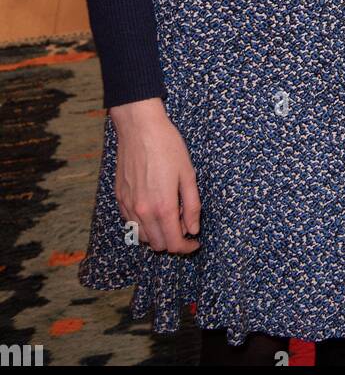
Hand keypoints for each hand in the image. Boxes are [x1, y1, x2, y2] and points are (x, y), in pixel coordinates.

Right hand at [110, 98, 201, 253]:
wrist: (139, 127)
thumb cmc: (167, 146)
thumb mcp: (188, 174)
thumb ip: (192, 206)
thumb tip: (193, 229)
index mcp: (162, 207)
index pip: (174, 244)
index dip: (187, 247)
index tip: (194, 242)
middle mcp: (142, 211)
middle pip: (158, 244)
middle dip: (173, 240)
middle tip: (183, 222)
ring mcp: (128, 205)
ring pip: (142, 237)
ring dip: (157, 234)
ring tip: (169, 213)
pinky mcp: (120, 197)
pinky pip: (131, 222)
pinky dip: (143, 223)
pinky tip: (153, 206)